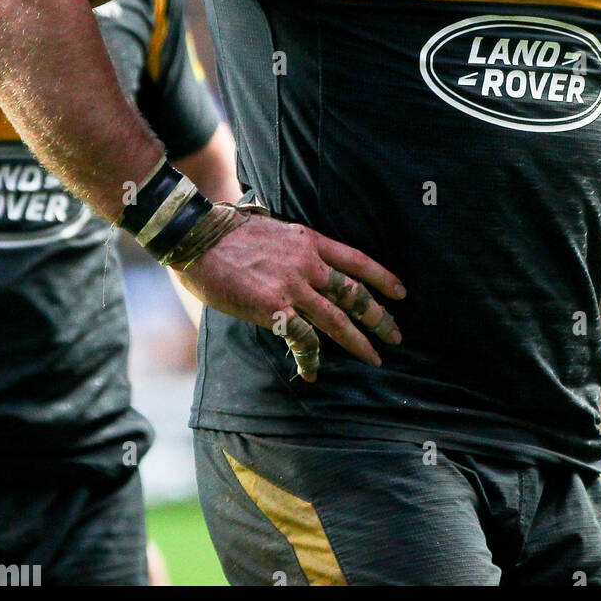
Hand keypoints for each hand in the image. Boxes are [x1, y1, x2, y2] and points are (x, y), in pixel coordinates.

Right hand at [174, 217, 404, 381]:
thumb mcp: (274, 229)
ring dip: (358, 341)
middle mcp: (308, 262)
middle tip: (396, 335)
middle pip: (355, 292)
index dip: (383, 277)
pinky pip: (301, 338)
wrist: (199, 236)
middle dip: (379, 316)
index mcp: (309, 240)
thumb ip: (294, 246)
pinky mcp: (273, 308)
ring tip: (374, 358)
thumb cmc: (228, 232)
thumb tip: (301, 256)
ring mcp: (293, 286)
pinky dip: (310, 357)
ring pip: (337, 318)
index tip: (401, 292)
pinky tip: (311, 372)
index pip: (357, 260)